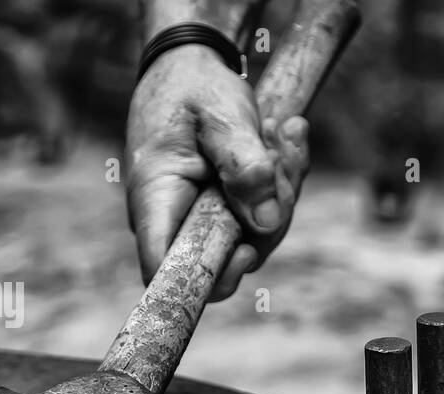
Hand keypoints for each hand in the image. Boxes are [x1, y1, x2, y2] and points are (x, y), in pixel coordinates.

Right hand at [125, 44, 308, 297]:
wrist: (191, 63)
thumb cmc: (195, 86)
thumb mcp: (222, 115)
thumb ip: (244, 166)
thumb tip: (266, 222)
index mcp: (155, 199)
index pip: (165, 271)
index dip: (205, 279)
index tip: (246, 251)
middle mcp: (174, 219)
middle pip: (226, 259)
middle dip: (269, 217)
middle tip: (279, 155)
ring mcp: (201, 219)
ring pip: (253, 239)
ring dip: (282, 191)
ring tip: (284, 134)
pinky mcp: (225, 212)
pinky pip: (262, 217)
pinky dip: (282, 182)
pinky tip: (288, 137)